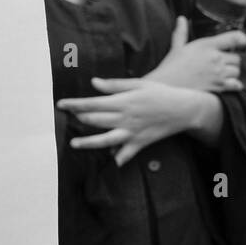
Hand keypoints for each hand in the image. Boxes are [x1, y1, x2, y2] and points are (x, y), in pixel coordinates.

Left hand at [57, 77, 214, 166]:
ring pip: (106, 140)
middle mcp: (126, 118)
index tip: (60, 104)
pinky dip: (118, 158)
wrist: (184, 109)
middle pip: (96, 120)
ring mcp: (132, 132)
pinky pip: (127, 154)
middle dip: (80, 118)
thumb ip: (114, 85)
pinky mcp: (141, 143)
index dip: (74, 104)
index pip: (92, 103)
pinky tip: (109, 161)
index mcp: (123, 101)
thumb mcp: (138, 84)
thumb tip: (94, 82)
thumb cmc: (160, 93)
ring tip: (74, 144)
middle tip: (67, 117)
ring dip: (89, 143)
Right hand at [145, 16, 245, 92]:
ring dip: (231, 73)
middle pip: (237, 58)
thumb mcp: (176, 48)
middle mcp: (215, 58)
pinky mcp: (219, 87)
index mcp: (206, 45)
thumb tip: (181, 19)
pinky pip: (237, 85)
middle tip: (221, 64)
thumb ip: (181, 32)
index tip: (242, 42)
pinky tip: (226, 85)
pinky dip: (234, 85)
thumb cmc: (170, 68)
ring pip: (237, 71)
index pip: (234, 38)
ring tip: (220, 75)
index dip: (241, 39)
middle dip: (230, 61)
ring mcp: (218, 73)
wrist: (166, 88)